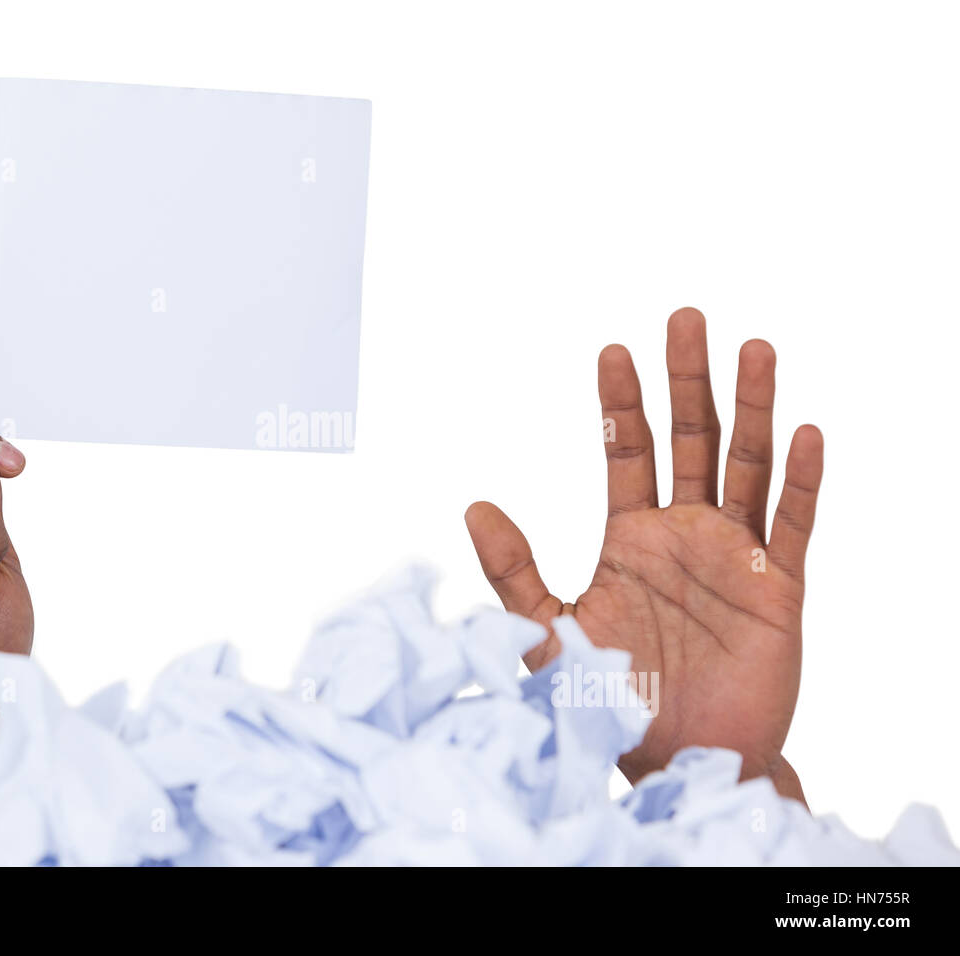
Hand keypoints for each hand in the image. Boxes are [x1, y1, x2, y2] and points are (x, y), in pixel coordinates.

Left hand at [465, 308, 821, 800]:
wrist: (675, 760)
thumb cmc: (613, 702)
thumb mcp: (550, 632)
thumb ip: (514, 571)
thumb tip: (474, 505)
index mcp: (632, 537)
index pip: (627, 451)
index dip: (621, 402)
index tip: (611, 349)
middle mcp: (685, 534)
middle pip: (692, 438)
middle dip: (688, 379)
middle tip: (685, 317)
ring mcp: (734, 556)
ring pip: (747, 464)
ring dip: (753, 407)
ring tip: (754, 348)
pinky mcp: (777, 588)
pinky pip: (792, 524)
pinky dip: (801, 480)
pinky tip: (806, 433)